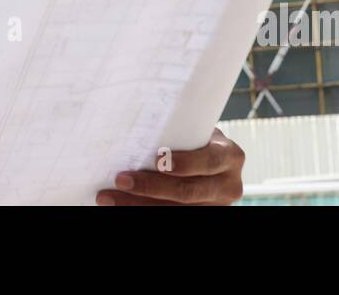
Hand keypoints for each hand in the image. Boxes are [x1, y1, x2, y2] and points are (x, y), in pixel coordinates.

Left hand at [97, 127, 244, 204]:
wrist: (214, 162)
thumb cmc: (197, 139)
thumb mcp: (198, 131)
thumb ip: (180, 132)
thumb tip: (133, 122)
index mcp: (230, 157)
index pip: (207, 162)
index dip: (183, 163)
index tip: (156, 159)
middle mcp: (228, 186)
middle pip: (187, 192)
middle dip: (150, 187)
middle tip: (120, 178)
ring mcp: (215, 206)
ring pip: (174, 209)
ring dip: (136, 203)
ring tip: (108, 197)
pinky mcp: (200, 215)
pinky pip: (169, 215)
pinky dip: (140, 209)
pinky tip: (119, 204)